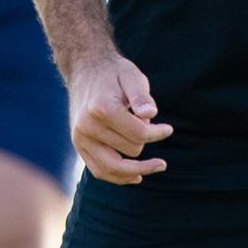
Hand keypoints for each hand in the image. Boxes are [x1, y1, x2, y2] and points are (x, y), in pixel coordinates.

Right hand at [67, 52, 172, 184]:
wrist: (85, 70)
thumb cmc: (113, 73)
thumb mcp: (131, 75)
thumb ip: (141, 95)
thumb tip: (151, 113)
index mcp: (101, 109)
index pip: (138, 133)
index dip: (158, 133)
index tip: (168, 129)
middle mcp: (87, 127)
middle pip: (129, 150)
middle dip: (144, 140)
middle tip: (145, 123)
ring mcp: (80, 139)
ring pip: (113, 168)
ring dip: (138, 169)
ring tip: (158, 165)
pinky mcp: (79, 146)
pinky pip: (100, 171)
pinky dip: (119, 177)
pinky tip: (137, 176)